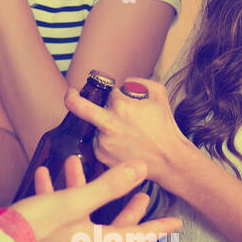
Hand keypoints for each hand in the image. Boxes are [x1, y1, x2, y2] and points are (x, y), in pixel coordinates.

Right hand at [15, 156, 181, 241]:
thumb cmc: (35, 228)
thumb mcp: (75, 202)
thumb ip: (108, 185)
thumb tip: (140, 169)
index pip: (137, 237)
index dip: (158, 227)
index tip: (175, 223)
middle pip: (112, 227)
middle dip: (123, 207)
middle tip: (141, 197)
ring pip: (82, 217)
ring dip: (82, 191)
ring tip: (78, 166)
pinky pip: (57, 218)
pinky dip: (55, 197)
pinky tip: (44, 176)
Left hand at [64, 77, 194, 186]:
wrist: (171, 160)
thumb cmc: (165, 128)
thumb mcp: (159, 94)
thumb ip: (139, 81)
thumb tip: (123, 83)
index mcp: (121, 106)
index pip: (109, 92)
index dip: (116, 94)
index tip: (112, 94)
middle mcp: (109, 124)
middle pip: (79, 107)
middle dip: (71, 97)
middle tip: (72, 93)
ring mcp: (103, 143)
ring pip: (96, 126)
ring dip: (104, 125)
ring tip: (126, 134)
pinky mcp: (102, 157)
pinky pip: (98, 142)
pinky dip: (107, 140)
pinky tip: (123, 144)